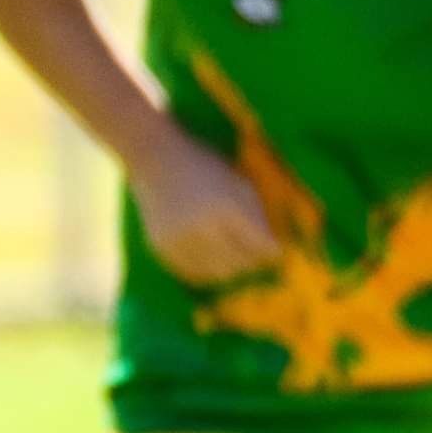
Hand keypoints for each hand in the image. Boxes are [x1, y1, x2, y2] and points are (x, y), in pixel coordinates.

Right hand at [121, 129, 284, 285]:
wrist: (154, 159)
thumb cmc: (205, 166)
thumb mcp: (238, 183)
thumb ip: (257, 216)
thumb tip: (274, 252)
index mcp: (226, 206)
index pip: (260, 244)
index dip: (273, 251)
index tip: (277, 252)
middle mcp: (201, 227)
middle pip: (240, 263)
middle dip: (252, 261)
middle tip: (253, 253)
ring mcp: (179, 240)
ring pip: (218, 273)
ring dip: (230, 267)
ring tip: (232, 254)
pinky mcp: (162, 249)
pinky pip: (193, 273)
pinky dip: (207, 270)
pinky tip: (209, 255)